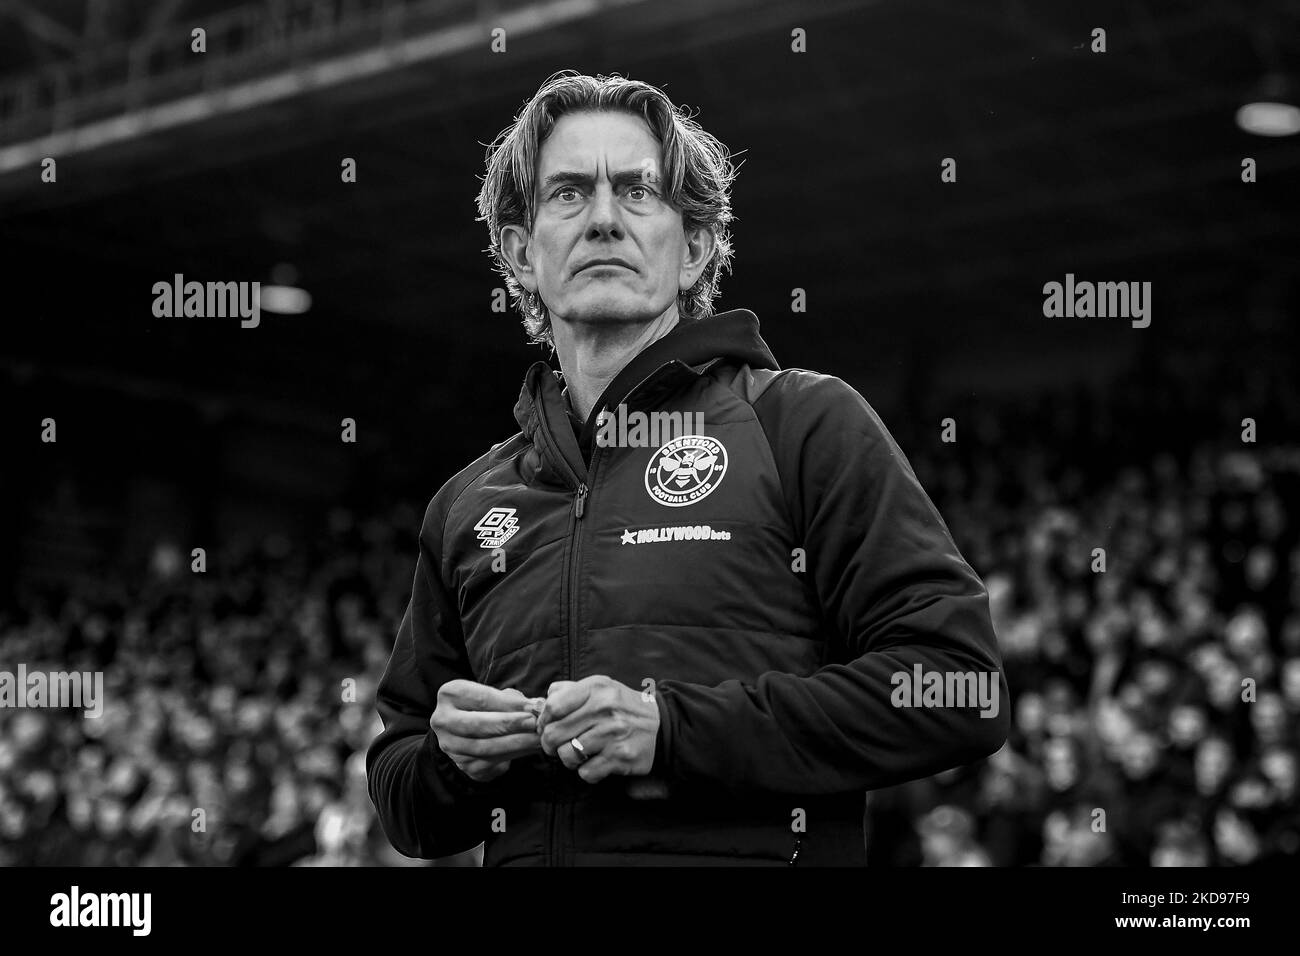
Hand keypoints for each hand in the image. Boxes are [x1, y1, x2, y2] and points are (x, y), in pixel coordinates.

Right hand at [431, 680, 544, 781]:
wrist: (469, 731)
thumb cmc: (487, 707)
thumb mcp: (495, 696)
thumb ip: (513, 700)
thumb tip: (536, 706)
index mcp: (450, 694)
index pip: (481, 699)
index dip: (509, 704)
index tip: (533, 707)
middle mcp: (443, 720)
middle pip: (478, 724)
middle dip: (510, 724)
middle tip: (534, 723)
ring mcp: (451, 746)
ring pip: (485, 747)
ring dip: (516, 743)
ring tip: (537, 738)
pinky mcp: (464, 765)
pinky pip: (491, 762)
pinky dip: (514, 755)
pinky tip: (530, 749)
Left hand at [537, 676, 658, 782]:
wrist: (662, 725)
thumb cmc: (624, 707)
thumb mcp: (601, 687)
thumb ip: (570, 690)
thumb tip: (543, 700)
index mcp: (596, 689)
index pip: (553, 706)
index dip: (543, 720)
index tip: (546, 726)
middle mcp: (604, 710)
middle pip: (554, 734)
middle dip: (549, 744)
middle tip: (556, 745)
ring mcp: (612, 734)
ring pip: (566, 755)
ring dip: (568, 759)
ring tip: (578, 754)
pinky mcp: (620, 757)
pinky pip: (586, 772)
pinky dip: (587, 771)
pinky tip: (595, 762)